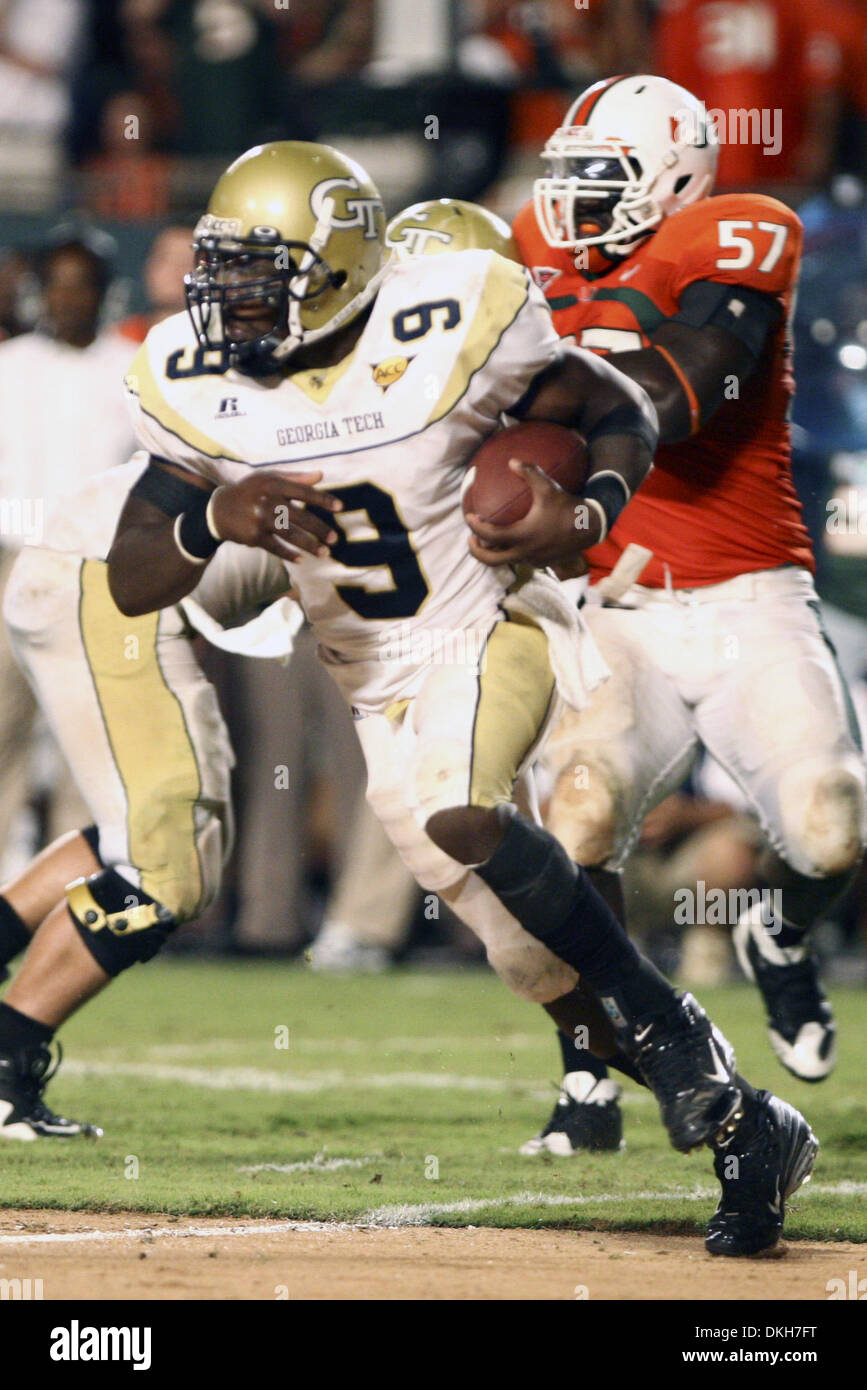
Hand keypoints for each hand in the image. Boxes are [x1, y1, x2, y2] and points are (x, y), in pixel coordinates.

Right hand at [210, 470, 341, 561]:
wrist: (220, 509)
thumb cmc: (250, 491)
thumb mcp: (268, 478)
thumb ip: (295, 477)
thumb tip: (320, 476)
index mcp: (272, 484)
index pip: (303, 491)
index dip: (322, 499)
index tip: (340, 507)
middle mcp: (266, 501)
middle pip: (299, 516)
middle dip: (319, 528)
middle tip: (334, 538)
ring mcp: (260, 520)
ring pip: (290, 534)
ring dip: (309, 545)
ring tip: (324, 553)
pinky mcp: (254, 537)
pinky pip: (276, 548)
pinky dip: (289, 554)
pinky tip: (302, 560)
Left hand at [466, 458, 602, 567]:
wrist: (591, 527)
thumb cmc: (568, 507)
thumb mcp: (549, 487)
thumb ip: (530, 473)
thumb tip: (511, 461)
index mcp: (523, 536)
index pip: (490, 535)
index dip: (475, 526)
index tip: (469, 516)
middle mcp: (525, 552)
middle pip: (492, 560)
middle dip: (477, 551)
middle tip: (471, 538)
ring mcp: (534, 560)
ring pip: (506, 562)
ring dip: (495, 552)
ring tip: (489, 539)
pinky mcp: (542, 563)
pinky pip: (521, 560)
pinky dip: (511, 552)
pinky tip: (513, 540)